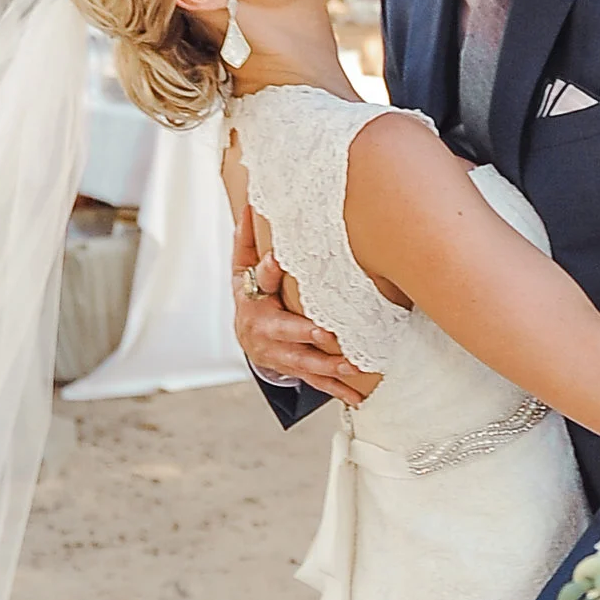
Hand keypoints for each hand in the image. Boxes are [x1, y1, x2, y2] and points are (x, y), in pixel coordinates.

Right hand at [231, 201, 377, 404]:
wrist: (245, 336)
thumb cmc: (251, 294)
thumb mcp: (243, 267)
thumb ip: (248, 240)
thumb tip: (252, 203)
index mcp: (252, 296)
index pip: (258, 278)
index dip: (267, 269)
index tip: (277, 258)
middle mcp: (262, 327)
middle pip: (281, 329)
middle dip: (302, 331)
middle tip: (322, 331)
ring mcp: (277, 352)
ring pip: (301, 360)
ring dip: (327, 364)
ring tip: (351, 364)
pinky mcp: (292, 369)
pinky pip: (315, 382)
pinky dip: (337, 390)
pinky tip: (357, 396)